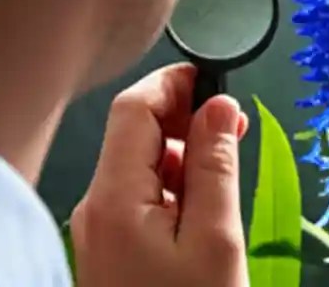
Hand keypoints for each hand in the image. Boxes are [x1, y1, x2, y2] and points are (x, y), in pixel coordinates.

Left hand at [70, 63, 251, 286]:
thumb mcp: (216, 238)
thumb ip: (216, 165)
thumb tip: (219, 105)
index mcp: (113, 199)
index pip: (133, 110)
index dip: (174, 82)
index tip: (216, 77)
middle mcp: (94, 209)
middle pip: (133, 135)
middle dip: (183, 117)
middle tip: (235, 124)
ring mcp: (97, 232)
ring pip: (138, 166)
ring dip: (182, 154)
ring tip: (227, 168)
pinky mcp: (109, 251)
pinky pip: (138, 198)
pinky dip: (173, 186)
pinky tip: (204, 205)